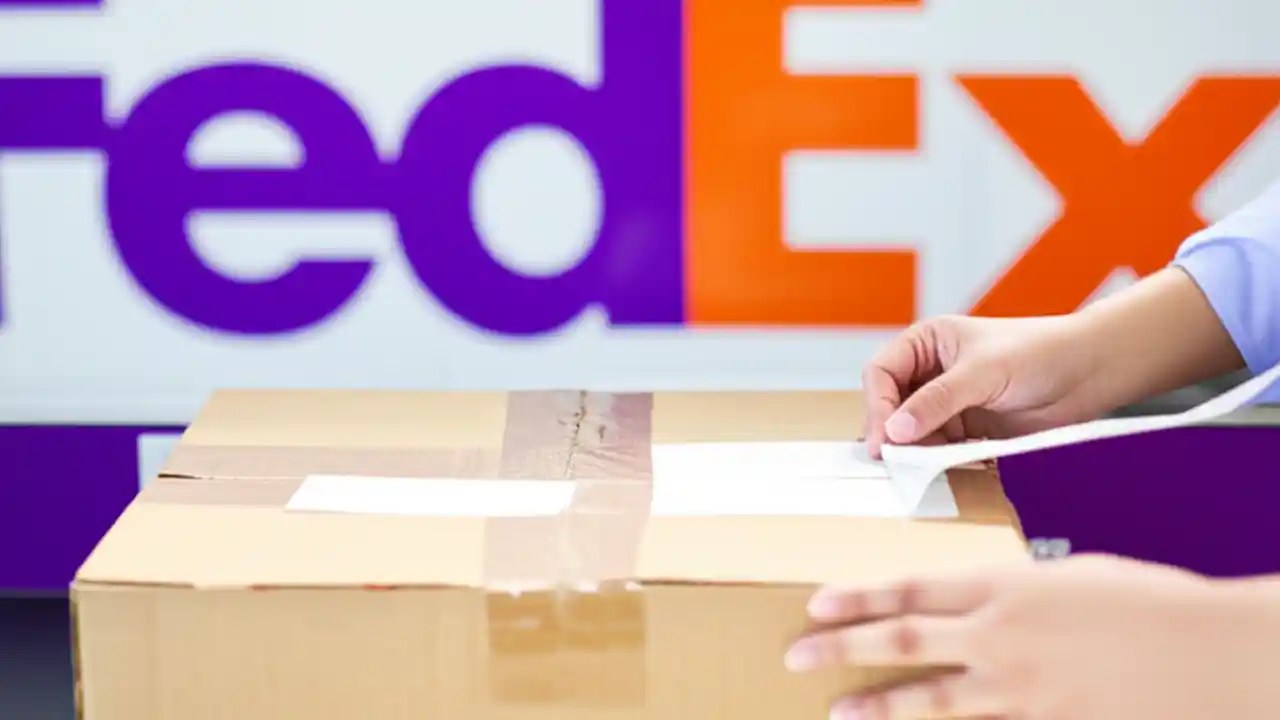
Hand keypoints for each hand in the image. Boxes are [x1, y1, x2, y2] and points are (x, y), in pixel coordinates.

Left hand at [785, 554, 1279, 718]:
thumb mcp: (1066, 576)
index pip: (909, 588)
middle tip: (797, 654)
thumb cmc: (1143, 601)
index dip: (858, 596)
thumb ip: (1011, 591)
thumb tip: (976, 603)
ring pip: (930, 696)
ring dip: (879, 704)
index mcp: (1003, 584)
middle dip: (842, 647)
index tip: (816, 603)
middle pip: (902, 639)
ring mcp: (1018, 686)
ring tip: (838, 711)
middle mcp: (999, 634)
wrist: (1204, 650)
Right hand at [861, 314, 1100, 457]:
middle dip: (890, 431)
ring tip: (915, 467)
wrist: (1090, 374)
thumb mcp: (981, 372)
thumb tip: (895, 432)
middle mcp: (932, 371)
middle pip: (891, 406)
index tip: (883, 437)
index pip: (882, 373)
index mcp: (927, 342)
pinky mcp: (967, 430)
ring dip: (912, 450)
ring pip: (912, 431)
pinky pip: (938, 449)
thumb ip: (936, 401)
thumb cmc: (1039, 353)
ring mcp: (949, 402)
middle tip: (891, 460)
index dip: (878, 405)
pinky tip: (939, 468)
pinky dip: (935, 461)